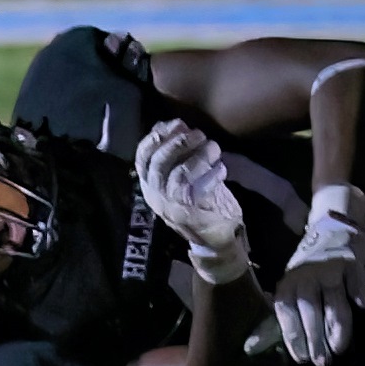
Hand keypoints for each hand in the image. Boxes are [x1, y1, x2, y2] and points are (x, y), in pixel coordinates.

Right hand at [135, 118, 247, 281]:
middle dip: (179, 143)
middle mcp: (156, 196)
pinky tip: (221, 169)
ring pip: (180, 174)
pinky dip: (211, 175)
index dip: (155, 138)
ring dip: (199, 156)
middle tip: (198, 133)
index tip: (174, 124)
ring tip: (214, 148)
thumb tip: (175, 125)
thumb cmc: (198, 203)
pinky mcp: (191, 213)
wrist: (213, 241)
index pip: (142, 158)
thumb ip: (176, 155)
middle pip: (160, 164)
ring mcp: (172, 206)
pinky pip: (199, 189)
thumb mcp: (181, 178)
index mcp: (150, 186)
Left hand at [274, 183, 364, 365]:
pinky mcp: (351, 262)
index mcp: (288, 283)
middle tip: (321, 362)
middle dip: (315, 338)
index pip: (286, 312)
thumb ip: (279, 318)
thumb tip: (250, 348)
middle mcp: (305, 276)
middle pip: (309, 311)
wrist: (334, 225)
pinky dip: (361, 293)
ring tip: (340, 349)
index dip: (292, 335)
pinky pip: (357, 280)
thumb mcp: (292, 287)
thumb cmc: (311, 267)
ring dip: (338, 327)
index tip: (300, 358)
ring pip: (334, 302)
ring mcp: (329, 268)